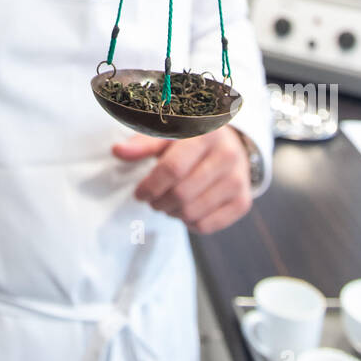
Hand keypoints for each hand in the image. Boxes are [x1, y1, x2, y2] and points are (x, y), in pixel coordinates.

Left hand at [112, 125, 252, 235]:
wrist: (232, 146)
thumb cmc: (191, 139)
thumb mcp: (168, 135)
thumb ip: (143, 144)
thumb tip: (117, 152)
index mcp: (205, 134)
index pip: (172, 168)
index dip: (150, 186)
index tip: (139, 193)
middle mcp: (227, 156)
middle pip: (182, 194)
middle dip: (159, 202)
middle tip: (153, 201)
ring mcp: (238, 180)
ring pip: (193, 212)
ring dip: (172, 213)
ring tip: (167, 204)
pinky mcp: (243, 202)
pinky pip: (208, 226)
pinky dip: (189, 224)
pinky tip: (185, 211)